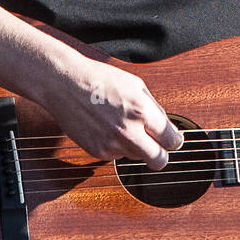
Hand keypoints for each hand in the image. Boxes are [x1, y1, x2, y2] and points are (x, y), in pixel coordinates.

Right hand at [41, 56, 184, 169]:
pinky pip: (116, 155)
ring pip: (136, 157)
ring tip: (123, 125)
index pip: (170, 140)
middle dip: (161, 154)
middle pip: (158, 160)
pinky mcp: (97, 151)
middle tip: (158, 146)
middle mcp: (128, 131)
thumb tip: (167, 128)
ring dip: (136, 147)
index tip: (173, 140)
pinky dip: (117, 146)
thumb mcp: (136, 85)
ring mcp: (111, 144)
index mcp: (141, 111)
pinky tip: (108, 128)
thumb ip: (154, 109)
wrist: (65, 84)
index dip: (175, 141)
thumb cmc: (100, 79)